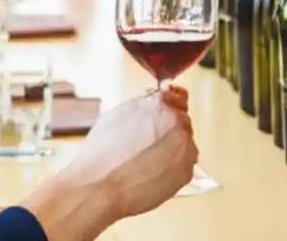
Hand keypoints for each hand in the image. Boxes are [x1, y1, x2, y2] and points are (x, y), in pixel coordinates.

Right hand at [63, 87, 197, 220]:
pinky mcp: (187, 172)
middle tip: (147, 147)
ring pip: (185, 147)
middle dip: (169, 132)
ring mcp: (185, 148)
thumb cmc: (102, 155)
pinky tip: (151, 175)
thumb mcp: (118, 114)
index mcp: (159, 104)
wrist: (100, 187)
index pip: (178, 98)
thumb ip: (143, 105)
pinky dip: (172, 172)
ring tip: (147, 164)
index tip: (166, 117)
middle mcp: (176, 123)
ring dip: (173, 152)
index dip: (170, 109)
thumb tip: (154, 102)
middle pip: (182, 123)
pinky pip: (183, 168)